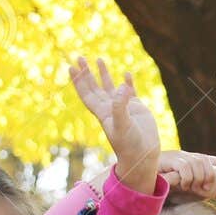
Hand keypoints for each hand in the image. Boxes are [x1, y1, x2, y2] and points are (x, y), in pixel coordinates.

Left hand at [71, 57, 159, 193]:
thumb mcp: (123, 125)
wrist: (144, 156)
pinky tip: (126, 74)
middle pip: (94, 87)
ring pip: (110, 87)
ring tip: (99, 60)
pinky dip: (128, 82)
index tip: (71, 67)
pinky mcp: (137, 108)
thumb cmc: (130, 145)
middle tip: (79, 58)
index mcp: (103, 113)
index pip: (87, 93)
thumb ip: (121, 106)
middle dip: (86, 73)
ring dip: (104, 74)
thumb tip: (122, 86)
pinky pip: (130, 91)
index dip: (79, 81)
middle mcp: (110, 108)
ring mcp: (123, 107)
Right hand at [159, 150, 215, 199]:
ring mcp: (176, 156)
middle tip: (209, 188)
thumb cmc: (156, 183)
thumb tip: (201, 191)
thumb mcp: (176, 184)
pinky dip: (187, 177)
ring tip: (195, 189)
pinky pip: (184, 166)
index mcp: (186, 159)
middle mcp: (183, 155)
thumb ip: (187, 184)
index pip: (207, 158)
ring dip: (198, 177)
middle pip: (204, 159)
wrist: (137, 176)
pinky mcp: (169, 160)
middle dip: (211, 173)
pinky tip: (185, 185)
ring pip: (196, 163)